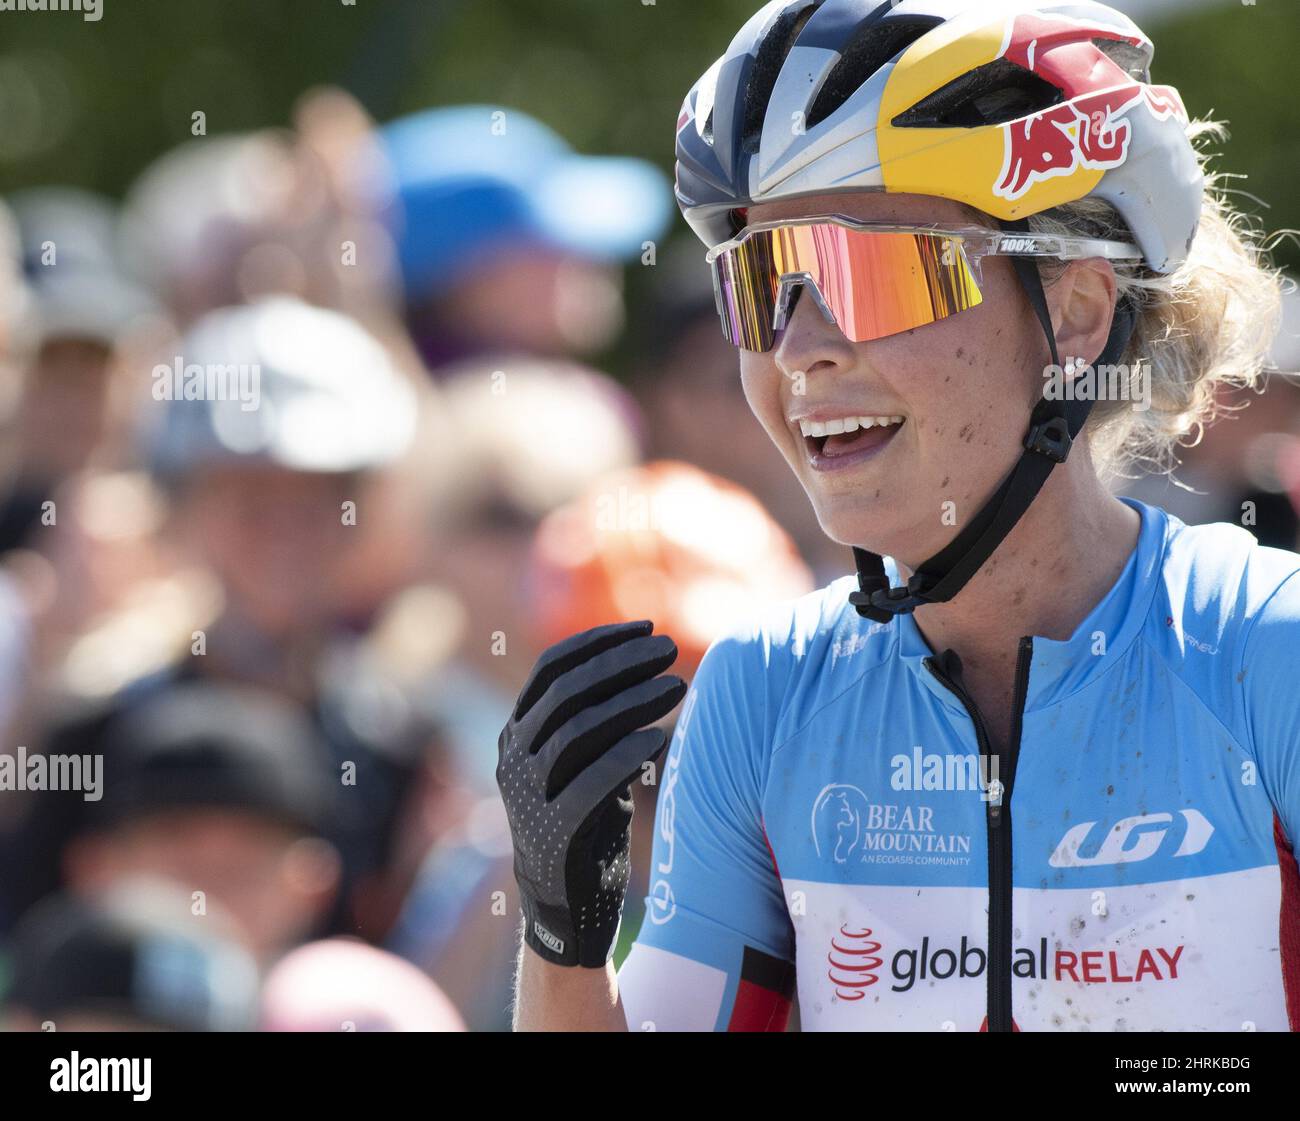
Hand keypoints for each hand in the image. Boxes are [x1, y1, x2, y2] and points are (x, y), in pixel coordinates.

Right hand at [497, 620, 685, 966]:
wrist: (564, 906)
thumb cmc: (586, 820)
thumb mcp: (584, 759)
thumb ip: (597, 714)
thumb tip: (642, 655)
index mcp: (517, 730)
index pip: (550, 667)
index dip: (598, 641)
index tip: (646, 627)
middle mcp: (513, 756)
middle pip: (566, 691)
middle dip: (620, 664)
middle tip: (668, 651)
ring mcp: (527, 796)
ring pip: (576, 731)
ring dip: (631, 703)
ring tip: (676, 687)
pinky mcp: (551, 833)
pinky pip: (589, 785)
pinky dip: (625, 756)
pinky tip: (658, 740)